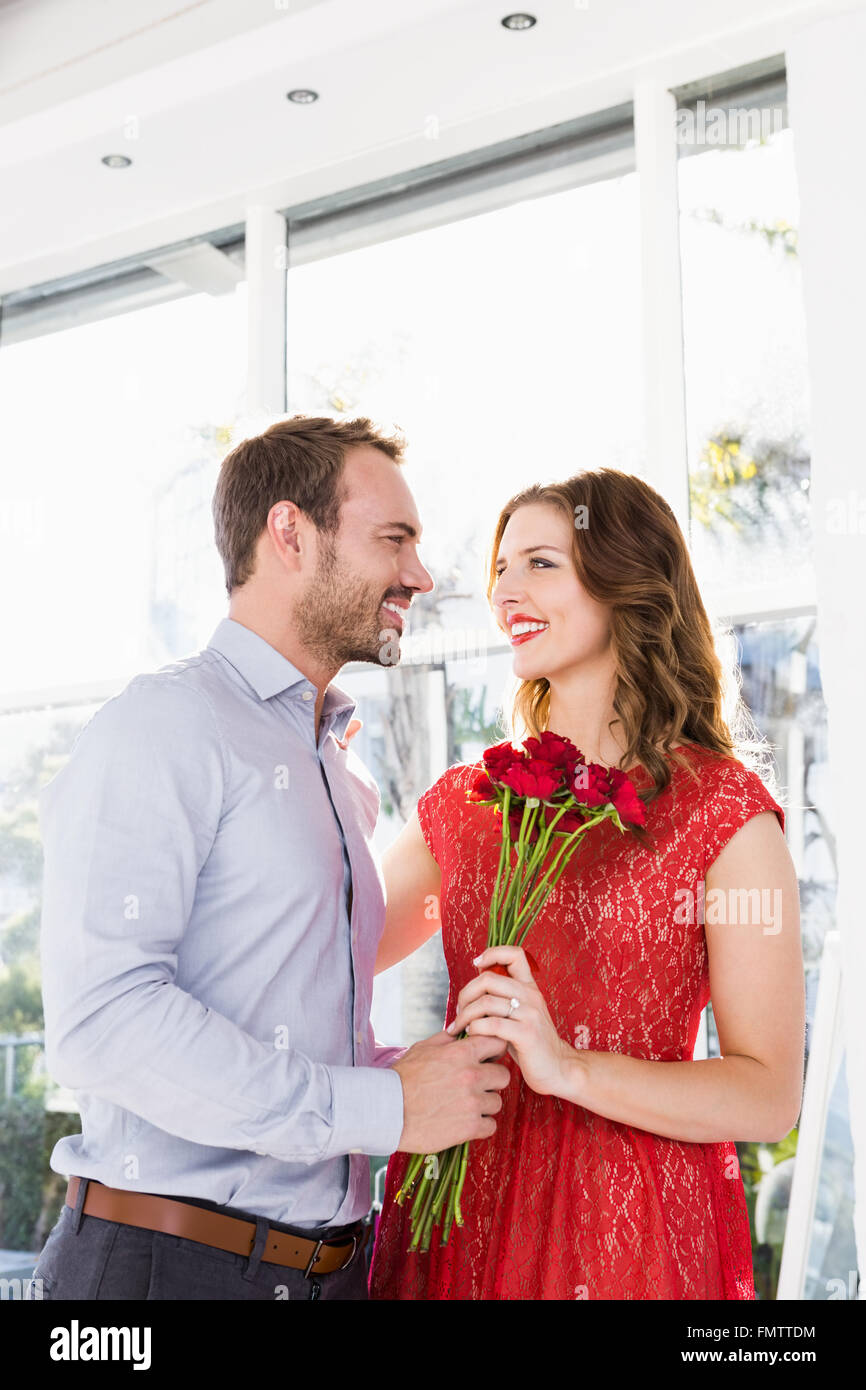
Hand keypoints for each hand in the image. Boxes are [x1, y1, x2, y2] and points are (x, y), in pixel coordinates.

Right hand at [391, 1029, 510, 1153]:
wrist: (386, 1110)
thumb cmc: (402, 1078)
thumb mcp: (423, 1048)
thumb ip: (447, 1039)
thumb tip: (461, 1031)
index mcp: (461, 1053)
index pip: (497, 1044)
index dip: (493, 1052)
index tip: (486, 1059)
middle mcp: (471, 1075)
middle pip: (503, 1075)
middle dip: (492, 1080)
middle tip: (476, 1086)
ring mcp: (472, 1102)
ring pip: (497, 1102)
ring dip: (485, 1104)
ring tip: (465, 1106)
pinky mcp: (470, 1127)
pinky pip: (490, 1126)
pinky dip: (480, 1126)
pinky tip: (464, 1122)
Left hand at [446, 945, 574, 1097]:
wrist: (558, 1068)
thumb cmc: (531, 1043)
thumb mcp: (521, 1014)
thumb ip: (503, 998)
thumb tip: (476, 983)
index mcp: (529, 987)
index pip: (514, 954)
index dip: (492, 953)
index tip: (477, 964)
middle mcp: (531, 996)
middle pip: (488, 979)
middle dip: (465, 994)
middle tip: (459, 1011)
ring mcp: (530, 1014)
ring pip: (486, 1003)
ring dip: (465, 1015)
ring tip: (459, 1027)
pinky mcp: (526, 1034)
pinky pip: (492, 1024)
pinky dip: (475, 1029)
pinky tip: (472, 1035)